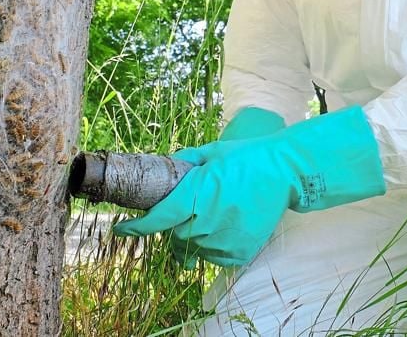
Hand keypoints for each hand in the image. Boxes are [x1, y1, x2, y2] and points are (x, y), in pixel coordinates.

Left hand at [112, 106, 385, 266]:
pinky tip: (228, 225)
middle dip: (178, 222)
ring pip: (195, 246)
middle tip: (194, 207)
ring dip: (198, 234)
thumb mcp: (212, 152)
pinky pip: (215, 255)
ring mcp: (224, 238)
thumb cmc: (247, 157)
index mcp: (198, 192)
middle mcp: (208, 219)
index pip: (159, 218)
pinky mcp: (239, 251)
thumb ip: (185, 161)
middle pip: (177, 233)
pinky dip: (216, 244)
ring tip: (217, 212)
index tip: (121, 227)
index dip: (136, 226)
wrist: (286, 171)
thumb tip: (162, 165)